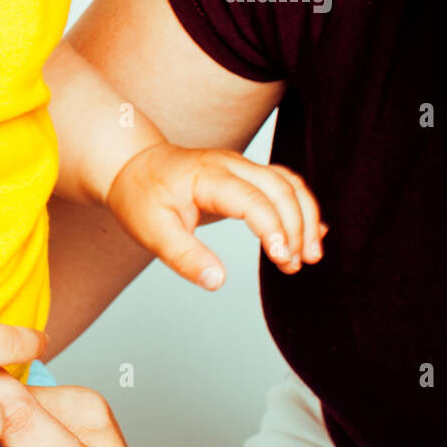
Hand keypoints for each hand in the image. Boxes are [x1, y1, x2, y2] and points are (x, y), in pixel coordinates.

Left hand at [104, 144, 326, 288]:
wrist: (133, 165)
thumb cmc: (141, 198)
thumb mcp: (152, 232)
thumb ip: (185, 257)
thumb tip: (217, 282)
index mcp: (208, 176)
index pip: (253, 199)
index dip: (273, 228)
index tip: (284, 259)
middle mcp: (231, 164)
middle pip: (280, 188)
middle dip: (297, 227)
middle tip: (297, 265)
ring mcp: (241, 165)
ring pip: (288, 183)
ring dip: (305, 217)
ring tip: (311, 256)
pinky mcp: (246, 173)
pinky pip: (283, 183)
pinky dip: (301, 206)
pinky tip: (312, 233)